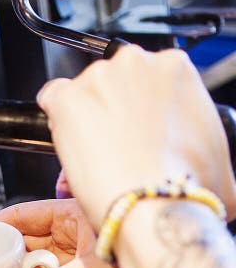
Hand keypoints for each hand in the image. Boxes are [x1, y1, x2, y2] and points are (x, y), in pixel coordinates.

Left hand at [37, 45, 235, 228]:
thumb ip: (205, 147)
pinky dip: (56, 120)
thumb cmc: (185, 185)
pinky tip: (69, 143)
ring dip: (83, 118)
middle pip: (111, 82)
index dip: (136, 109)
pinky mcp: (66, 98)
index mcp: (175, 68)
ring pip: (81, 92)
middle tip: (114, 145)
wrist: (153, 204)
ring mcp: (98, 78)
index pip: (144, 79)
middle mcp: (136, 63)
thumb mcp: (216, 156)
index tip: (134, 129)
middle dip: (111, 110)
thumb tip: (209, 172)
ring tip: (95, 153)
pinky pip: (51, 100)